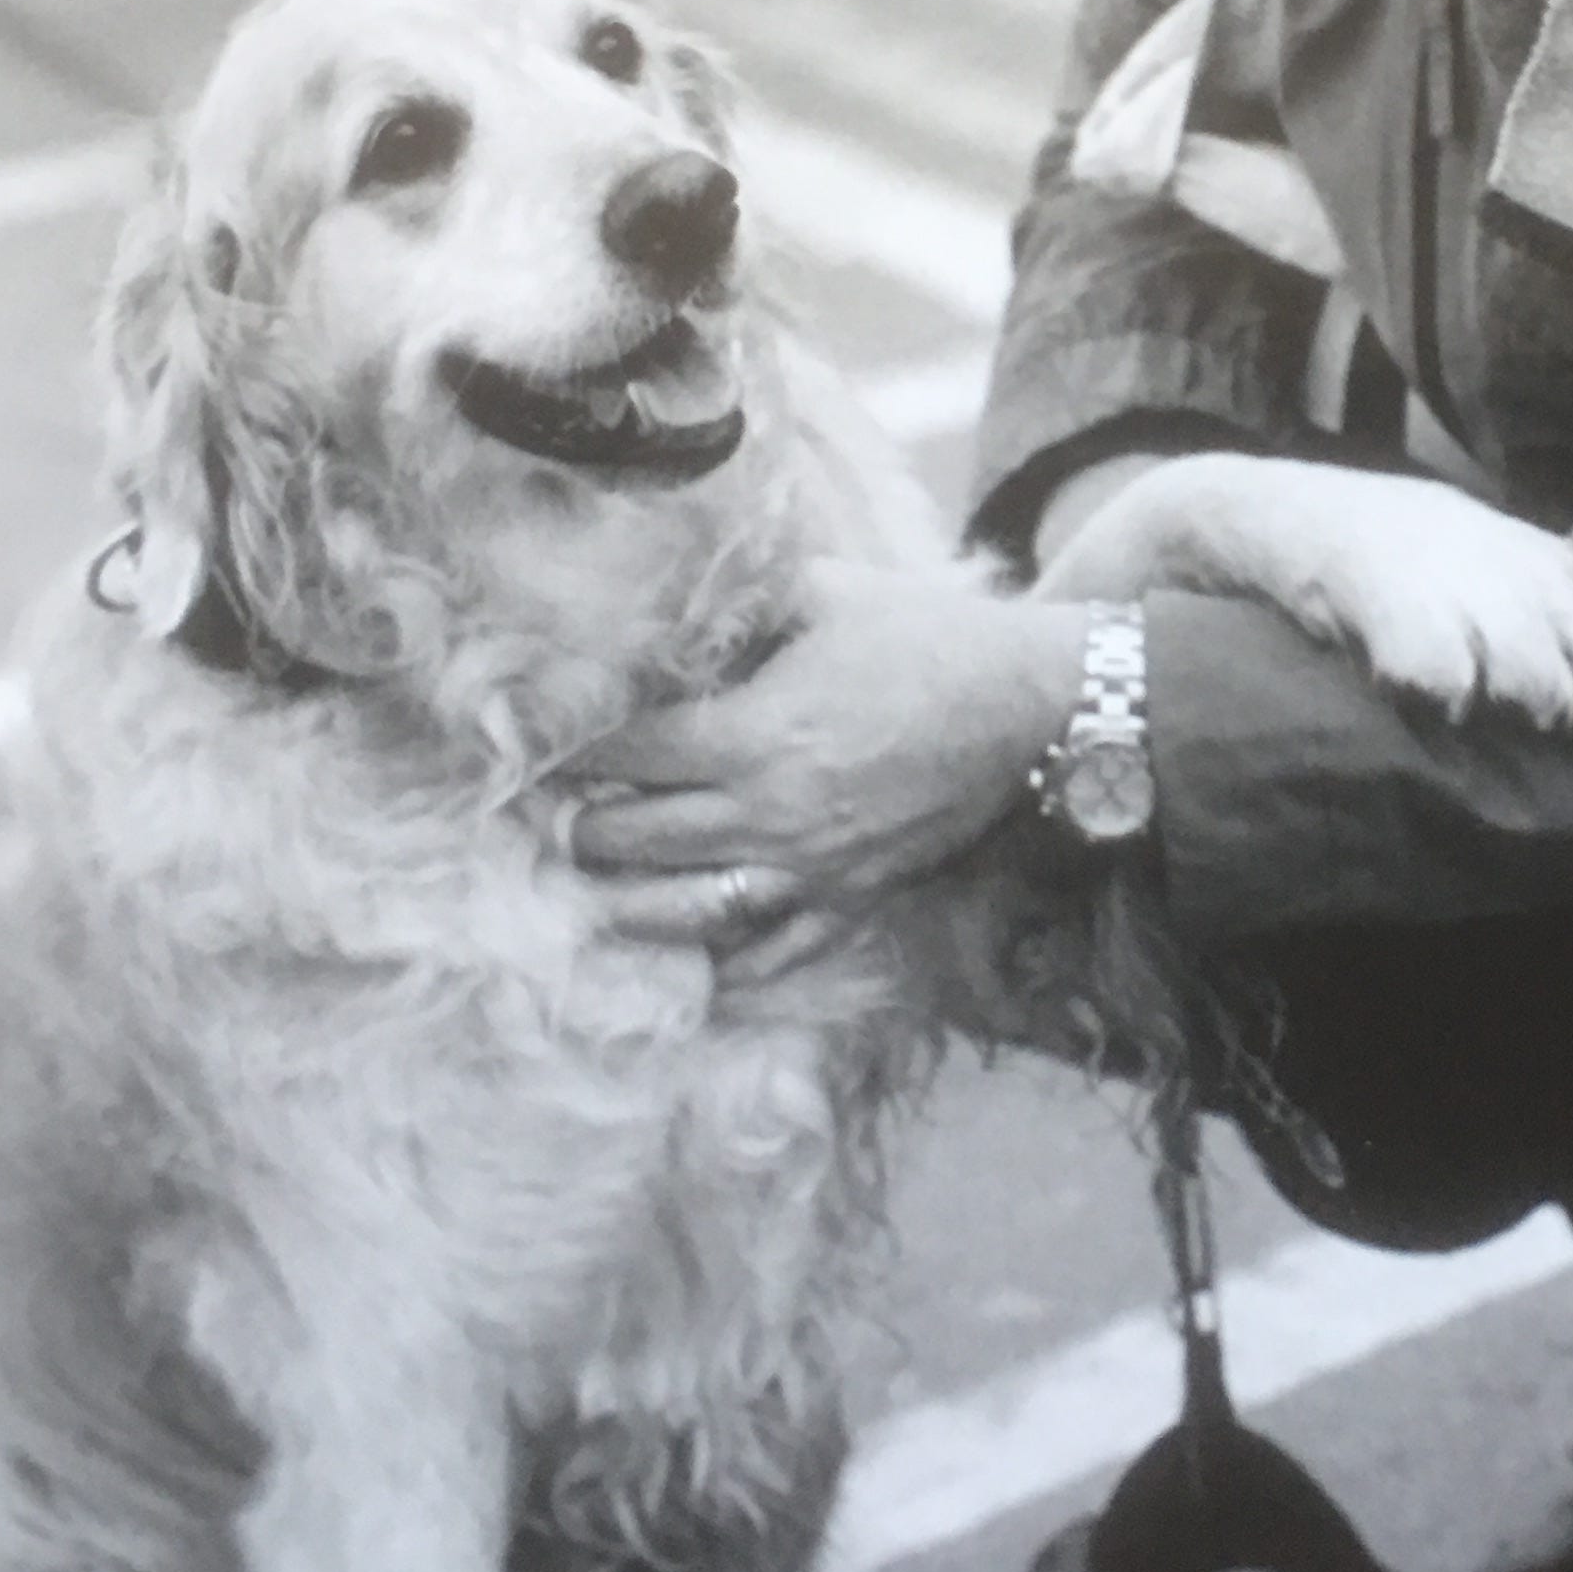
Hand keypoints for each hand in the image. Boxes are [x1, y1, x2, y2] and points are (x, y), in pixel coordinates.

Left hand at [572, 563, 1091, 943]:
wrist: (1026, 702)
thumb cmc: (925, 637)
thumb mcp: (825, 593)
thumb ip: (744, 604)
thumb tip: (678, 603)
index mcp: (751, 735)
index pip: (631, 755)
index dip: (577, 753)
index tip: (546, 752)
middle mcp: (769, 813)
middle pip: (641, 840)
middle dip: (589, 833)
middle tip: (562, 824)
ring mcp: (811, 867)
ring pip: (692, 910)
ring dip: (632, 909)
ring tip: (597, 900)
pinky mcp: (855, 896)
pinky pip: (782, 952)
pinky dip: (737, 971)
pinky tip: (702, 977)